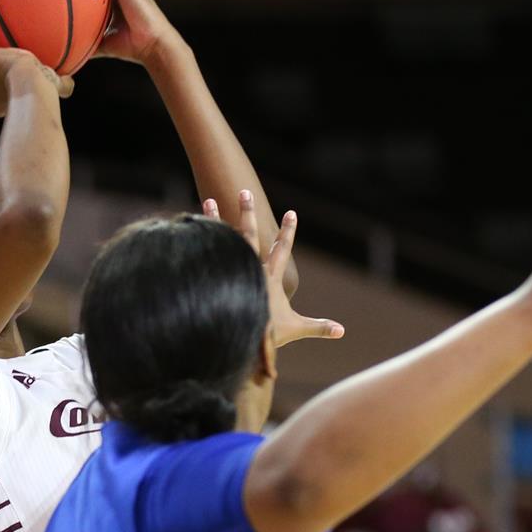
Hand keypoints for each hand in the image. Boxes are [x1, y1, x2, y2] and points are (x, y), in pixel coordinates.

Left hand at [204, 191, 344, 346]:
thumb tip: (342, 331)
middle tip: (245, 191)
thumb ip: (318, 327)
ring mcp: (230, 271)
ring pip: (222, 239)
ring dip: (215, 218)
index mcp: (269, 277)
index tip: (291, 213)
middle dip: (248, 212)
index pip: (281, 248)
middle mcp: (249, 269)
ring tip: (208, 199)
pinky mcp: (212, 276)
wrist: (240, 339)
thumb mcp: (295, 328)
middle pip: (249, 234)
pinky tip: (188, 226)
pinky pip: (204, 253)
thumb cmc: (267, 336)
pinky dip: (196, 239)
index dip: (288, 231)